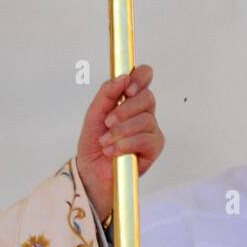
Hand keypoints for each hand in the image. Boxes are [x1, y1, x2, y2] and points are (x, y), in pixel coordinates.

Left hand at [75, 64, 164, 219]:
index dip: (140, 77)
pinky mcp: (154, 147)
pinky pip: (146, 139)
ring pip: (146, 119)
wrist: (92, 169)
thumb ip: (107, 93)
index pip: (144, 77)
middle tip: (108, 122)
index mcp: (129, 100)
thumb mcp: (94, 114)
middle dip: (124, 110)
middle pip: (147, 98)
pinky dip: (126, 144)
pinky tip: (114, 151)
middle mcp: (143, 112)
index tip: (128, 88)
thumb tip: (122, 77)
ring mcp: (151, 129)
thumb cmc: (95, 141)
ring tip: (106, 141)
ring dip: (121, 131)